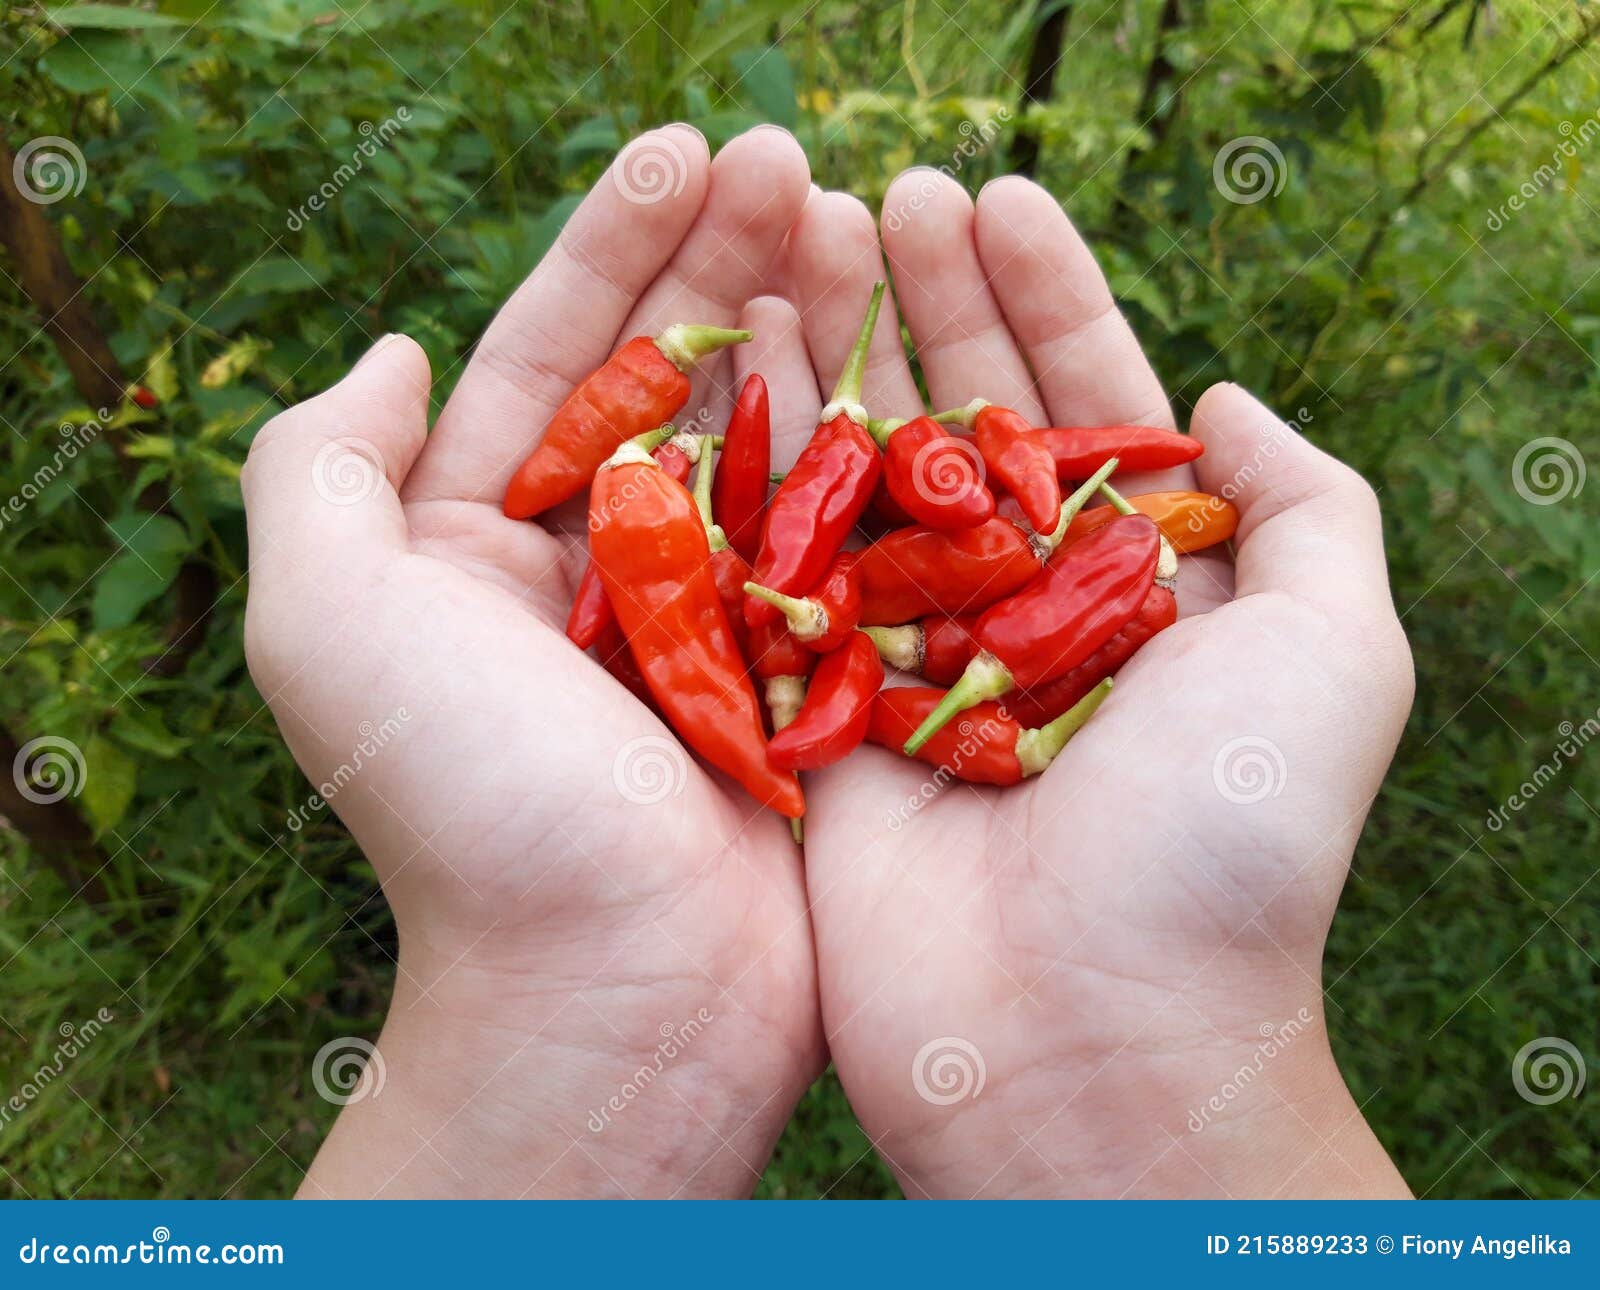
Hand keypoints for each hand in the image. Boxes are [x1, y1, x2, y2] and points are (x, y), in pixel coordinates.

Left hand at [242, 126, 822, 1197]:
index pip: (547, 357)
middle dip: (725, 263)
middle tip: (792, 162)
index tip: (684, 150)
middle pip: (669, 381)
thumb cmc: (471, 810)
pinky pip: (844, 536)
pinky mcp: (808, 674)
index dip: (612, 247)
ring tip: (858, 216)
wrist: (620, 996)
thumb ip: (320, 469)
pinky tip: (912, 353)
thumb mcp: (327, 623)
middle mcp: (595, 575)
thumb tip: (391, 351)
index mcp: (481, 549)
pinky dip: (873, 442)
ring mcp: (714, 623)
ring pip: (766, 440)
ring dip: (808, 325)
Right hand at [777, 171, 1414, 1197]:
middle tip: (879, 190)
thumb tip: (1225, 403)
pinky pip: (779, 567)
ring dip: (834, 349)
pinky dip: (755, 462)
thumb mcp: (1338, 651)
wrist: (1085, 1036)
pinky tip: (725, 360)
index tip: (997, 197)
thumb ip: (1310, 510)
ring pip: (862, 475)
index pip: (1085, 405)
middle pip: (962, 421)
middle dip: (927, 300)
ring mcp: (908, 659)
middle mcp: (1019, 612)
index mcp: (1139, 587)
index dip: (1046, 296)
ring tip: (796, 234)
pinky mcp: (815, 711)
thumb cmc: (1225, 842)